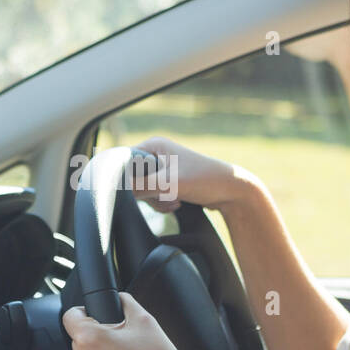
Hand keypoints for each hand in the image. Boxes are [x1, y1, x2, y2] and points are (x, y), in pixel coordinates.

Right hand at [131, 136, 256, 215]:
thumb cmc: (204, 179)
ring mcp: (163, 169)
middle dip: (147, 194)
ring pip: (143, 191)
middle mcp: (157, 154)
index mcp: (154, 145)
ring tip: (174, 201)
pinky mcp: (169, 183)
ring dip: (156, 201)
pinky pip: (154, 197)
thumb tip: (118, 191)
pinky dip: (163, 204)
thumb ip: (140, 187)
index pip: (124, 161)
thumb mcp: (168, 183)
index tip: (140, 191)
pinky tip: (177, 204)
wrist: (232, 191)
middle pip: (132, 179)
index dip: (127, 179)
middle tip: (164, 196)